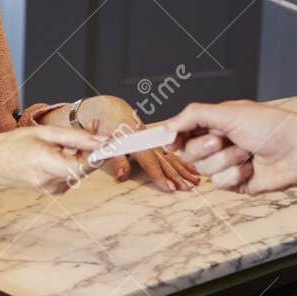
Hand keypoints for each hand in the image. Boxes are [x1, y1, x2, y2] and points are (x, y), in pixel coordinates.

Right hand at [0, 123, 105, 204]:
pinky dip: (74, 162)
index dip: (102, 155)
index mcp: (45, 164)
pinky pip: (73, 175)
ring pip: (81, 171)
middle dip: (93, 149)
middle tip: (94, 129)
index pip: (84, 166)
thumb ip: (76, 138)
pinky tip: (61, 152)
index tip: (115, 143)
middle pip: (86, 168)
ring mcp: (53, 190)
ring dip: (83, 155)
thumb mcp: (44, 133)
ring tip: (68, 140)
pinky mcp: (55, 191)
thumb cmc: (14, 145)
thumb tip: (103, 140)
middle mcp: (51, 182)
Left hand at [74, 95, 199, 191]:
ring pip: (170, 155)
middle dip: (176, 174)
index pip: (149, 159)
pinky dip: (182, 161)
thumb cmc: (105, 123)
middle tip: (187, 188)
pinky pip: (171, 151)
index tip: (168, 187)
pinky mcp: (155, 139)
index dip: (158, 174)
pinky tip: (192, 170)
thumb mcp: (103, 141)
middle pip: (163, 158)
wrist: (109, 107)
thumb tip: (122, 176)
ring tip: (194, 182)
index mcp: (134, 137)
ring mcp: (153, 138)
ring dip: (182, 169)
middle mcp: (147, 137)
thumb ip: (115, 160)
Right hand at [159, 102, 296, 193]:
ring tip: (247, 152)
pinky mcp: (236, 182)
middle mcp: (218, 143)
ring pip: (204, 170)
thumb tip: (166, 127)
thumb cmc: (270, 126)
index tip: (167, 141)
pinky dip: (235, 174)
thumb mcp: (228, 113)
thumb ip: (193, 116)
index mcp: (215, 123)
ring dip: (225, 160)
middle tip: (223, 139)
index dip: (174, 136)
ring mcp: (226, 164)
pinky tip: (252, 167)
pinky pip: (220, 183)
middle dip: (204, 147)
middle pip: (188, 153)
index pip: (183, 130)